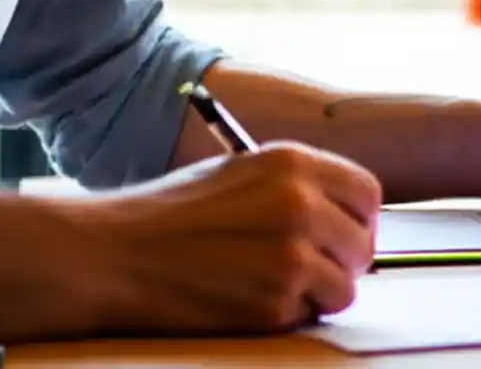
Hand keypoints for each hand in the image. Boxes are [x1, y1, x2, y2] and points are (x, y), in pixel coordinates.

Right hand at [88, 142, 380, 333]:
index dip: (358, 218)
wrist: (114, 254)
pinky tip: (249, 298)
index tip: (342, 233)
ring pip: (345, 287)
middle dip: (342, 261)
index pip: (367, 193)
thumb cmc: (171, 215)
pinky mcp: (274, 303)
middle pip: (362, 244)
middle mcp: (299, 204)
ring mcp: (290, 255)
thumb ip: (296, 187)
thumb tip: (345, 215)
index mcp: (291, 163)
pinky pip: (309, 316)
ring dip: (318, 293)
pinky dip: (288, 316)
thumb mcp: (240, 173)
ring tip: (274, 284)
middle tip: (309, 268)